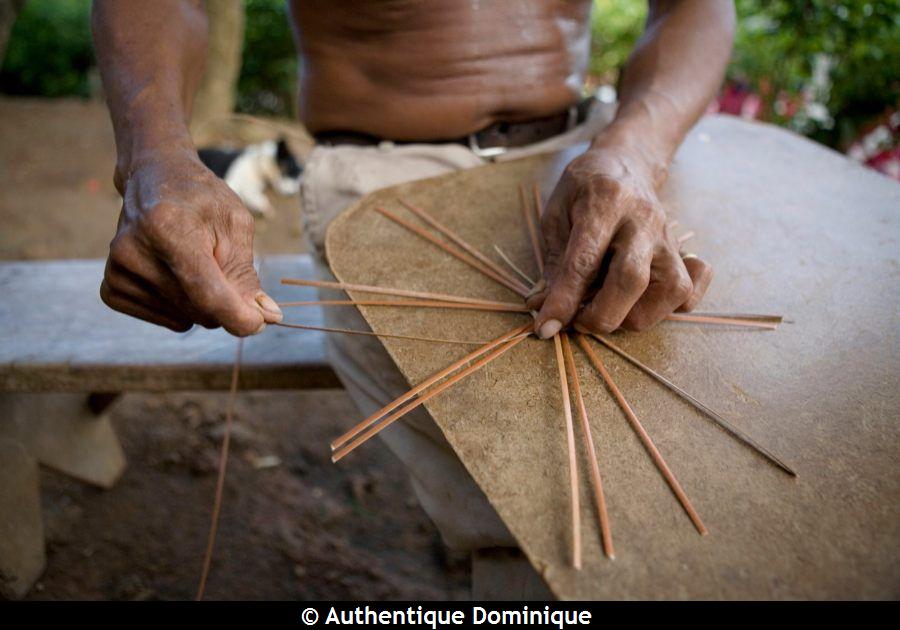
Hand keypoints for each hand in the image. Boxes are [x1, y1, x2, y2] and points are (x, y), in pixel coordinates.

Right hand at [100, 148, 282, 334]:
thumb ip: (246, 274)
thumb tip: (267, 318)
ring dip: (203, 304)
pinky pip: (164, 321)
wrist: (154, 179)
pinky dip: (181, 309)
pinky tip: (178, 277)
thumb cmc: (201, 201)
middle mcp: (133, 250)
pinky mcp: (111, 288)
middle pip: (198, 308)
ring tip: (195, 263)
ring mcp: (117, 271)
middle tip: (225, 267)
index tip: (261, 322)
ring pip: (184, 319)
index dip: (237, 315)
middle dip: (225, 302)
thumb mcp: (235, 225)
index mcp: (167, 227)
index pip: (205, 291)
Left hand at [528, 146, 712, 336]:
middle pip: (631, 280)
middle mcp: (643, 220)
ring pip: (668, 293)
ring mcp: (668, 238)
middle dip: (600, 316)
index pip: (584, 262)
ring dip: (633, 317)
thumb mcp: (556, 215)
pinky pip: (690, 292)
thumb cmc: (584, 190)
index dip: (564, 300)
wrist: (626, 163)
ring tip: (605, 309)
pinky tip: (643, 302)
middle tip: (576, 321)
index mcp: (605, 202)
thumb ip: (552, 263)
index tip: (545, 327)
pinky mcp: (681, 254)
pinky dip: (670, 308)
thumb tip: (544, 309)